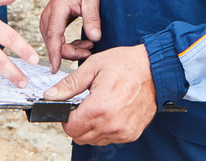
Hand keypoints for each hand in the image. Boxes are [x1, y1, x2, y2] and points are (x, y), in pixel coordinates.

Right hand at [39, 0, 100, 72]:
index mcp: (57, 10)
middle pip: (54, 44)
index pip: (54, 36)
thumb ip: (92, 18)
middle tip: (90, 50)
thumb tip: (94, 37)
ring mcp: (46, 22)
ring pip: (54, 45)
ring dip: (71, 50)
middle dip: (72, 52)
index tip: (55, 68)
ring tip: (88, 45)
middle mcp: (47, 18)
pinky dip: (67, 46)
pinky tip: (81, 43)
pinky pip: (55, 41)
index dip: (54, 54)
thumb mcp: (91, 0)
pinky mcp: (49, 25)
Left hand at [43, 45, 157, 145]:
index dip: (66, 117)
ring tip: (101, 107)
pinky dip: (106, 129)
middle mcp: (110, 124)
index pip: (70, 128)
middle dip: (78, 123)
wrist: (156, 69)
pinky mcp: (131, 134)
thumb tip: (50, 95)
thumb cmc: (127, 64)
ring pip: (94, 141)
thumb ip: (69, 84)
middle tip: (86, 105)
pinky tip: (111, 112)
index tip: (72, 107)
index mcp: (98, 108)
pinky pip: (110, 139)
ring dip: (92, 128)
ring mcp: (122, 131)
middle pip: (80, 138)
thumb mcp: (93, 67)